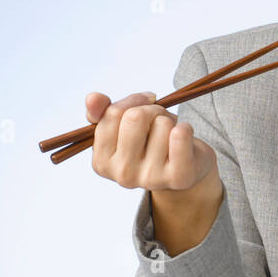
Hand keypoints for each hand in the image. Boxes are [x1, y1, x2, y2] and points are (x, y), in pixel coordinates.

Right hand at [86, 91, 217, 192]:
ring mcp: (150, 179)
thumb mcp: (122, 128)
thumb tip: (92, 97)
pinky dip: (186, 128)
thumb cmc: (150, 143)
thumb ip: (102, 112)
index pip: (112, 114)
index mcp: (102, 162)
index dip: (133, 101)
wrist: (184, 168)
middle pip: (136, 117)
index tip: (145, 103)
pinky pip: (180, 136)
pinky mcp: (178, 177)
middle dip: (153, 110)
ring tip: (171, 135)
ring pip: (162, 123)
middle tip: (160, 120)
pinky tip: (184, 136)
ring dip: (170, 121)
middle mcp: (123, 175)